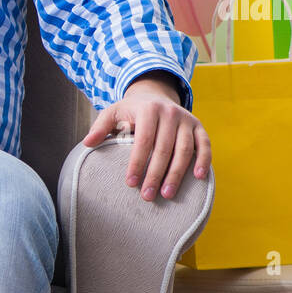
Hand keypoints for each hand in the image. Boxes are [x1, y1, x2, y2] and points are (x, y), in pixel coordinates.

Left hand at [81, 77, 211, 200]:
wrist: (155, 95)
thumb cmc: (130, 111)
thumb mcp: (113, 112)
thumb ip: (100, 127)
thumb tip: (86, 143)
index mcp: (148, 109)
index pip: (143, 140)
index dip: (137, 162)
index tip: (130, 183)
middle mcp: (170, 113)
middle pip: (164, 148)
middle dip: (155, 174)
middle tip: (147, 196)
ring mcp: (187, 119)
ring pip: (184, 150)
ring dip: (177, 173)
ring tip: (167, 194)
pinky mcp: (198, 126)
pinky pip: (204, 144)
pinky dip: (204, 160)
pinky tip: (198, 178)